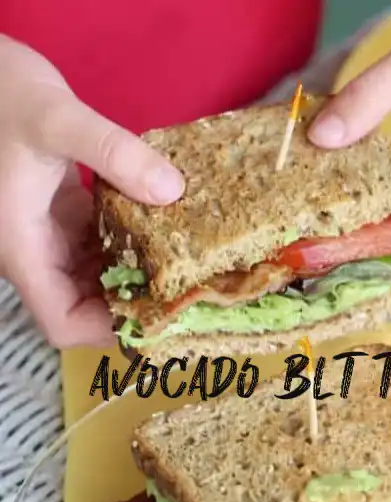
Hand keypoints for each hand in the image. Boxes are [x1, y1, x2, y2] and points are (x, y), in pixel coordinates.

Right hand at [0, 36, 184, 347]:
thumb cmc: (0, 93)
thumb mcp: (56, 118)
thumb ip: (113, 153)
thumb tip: (172, 191)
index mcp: (23, 249)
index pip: (63, 323)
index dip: (107, 333)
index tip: (160, 317)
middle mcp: (35, 252)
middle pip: (85, 307)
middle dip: (133, 306)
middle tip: (187, 292)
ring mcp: (49, 235)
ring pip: (94, 278)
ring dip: (135, 276)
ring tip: (185, 267)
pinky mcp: (62, 215)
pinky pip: (98, 245)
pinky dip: (129, 245)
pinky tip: (162, 230)